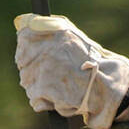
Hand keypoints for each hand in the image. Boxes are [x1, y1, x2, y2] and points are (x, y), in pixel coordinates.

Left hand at [14, 13, 128, 128]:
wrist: (106, 86)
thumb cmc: (91, 62)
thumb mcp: (72, 35)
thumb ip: (49, 28)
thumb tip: (24, 24)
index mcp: (52, 33)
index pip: (23, 40)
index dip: (27, 51)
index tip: (35, 58)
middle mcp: (45, 48)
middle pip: (23, 64)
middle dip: (35, 72)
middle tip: (53, 76)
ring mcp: (43, 70)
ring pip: (27, 83)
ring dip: (40, 88)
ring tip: (60, 86)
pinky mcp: (44, 89)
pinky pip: (35, 100)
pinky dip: (45, 103)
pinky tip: (60, 98)